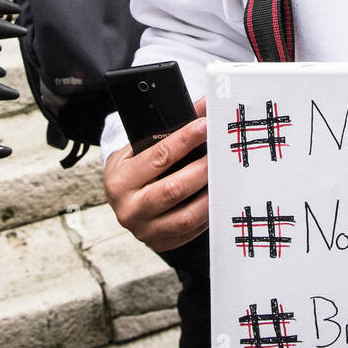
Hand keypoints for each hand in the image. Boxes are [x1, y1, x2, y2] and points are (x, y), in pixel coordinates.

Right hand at [103, 95, 208, 252]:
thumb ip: (173, 128)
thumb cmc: (136, 169)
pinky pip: (190, 232)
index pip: (158, 157)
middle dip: (203, 170)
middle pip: (173, 190)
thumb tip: (208, 104)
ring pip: (186, 217)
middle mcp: (128, 208)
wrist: (121, 199)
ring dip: (211, 197)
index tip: (206, 126)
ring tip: (227, 179)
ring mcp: (144, 230)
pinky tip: (219, 200)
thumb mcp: (142, 146)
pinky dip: (208, 216)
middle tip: (223, 155)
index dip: (184, 140)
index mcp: (120, 179)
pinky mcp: (160, 243)